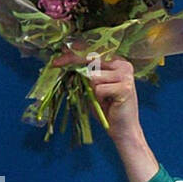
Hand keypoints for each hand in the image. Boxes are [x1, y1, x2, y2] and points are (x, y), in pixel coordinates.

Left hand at [53, 52, 158, 181]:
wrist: (123, 130)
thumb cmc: (107, 109)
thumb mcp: (93, 86)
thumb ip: (85, 72)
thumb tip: (64, 58)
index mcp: (118, 61)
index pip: (93, 51)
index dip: (75, 51)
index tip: (60, 52)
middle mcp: (124, 65)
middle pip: (92, 59)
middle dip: (72, 61)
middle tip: (56, 63)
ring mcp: (126, 75)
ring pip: (93, 76)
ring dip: (92, 90)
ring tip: (102, 99)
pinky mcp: (125, 88)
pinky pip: (99, 88)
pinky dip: (98, 98)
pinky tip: (109, 104)